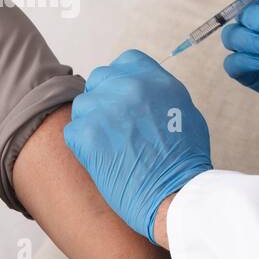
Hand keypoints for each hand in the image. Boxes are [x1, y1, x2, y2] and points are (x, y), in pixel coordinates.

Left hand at [64, 50, 211, 242]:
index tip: (123, 97)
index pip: (125, 61)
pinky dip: (82, 146)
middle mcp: (130, 88)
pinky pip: (73, 131)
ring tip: (110, 147)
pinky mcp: (87, 134)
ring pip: (83, 105)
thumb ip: (160, 94)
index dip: (121, 80)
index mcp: (156, 80)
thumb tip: (143, 89)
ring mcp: (106, 109)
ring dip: (91, 123)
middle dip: (103, 100)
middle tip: (114, 127)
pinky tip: (101, 159)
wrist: (175, 196)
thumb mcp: (186, 112)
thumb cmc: (185, 163)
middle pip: (100, 79)